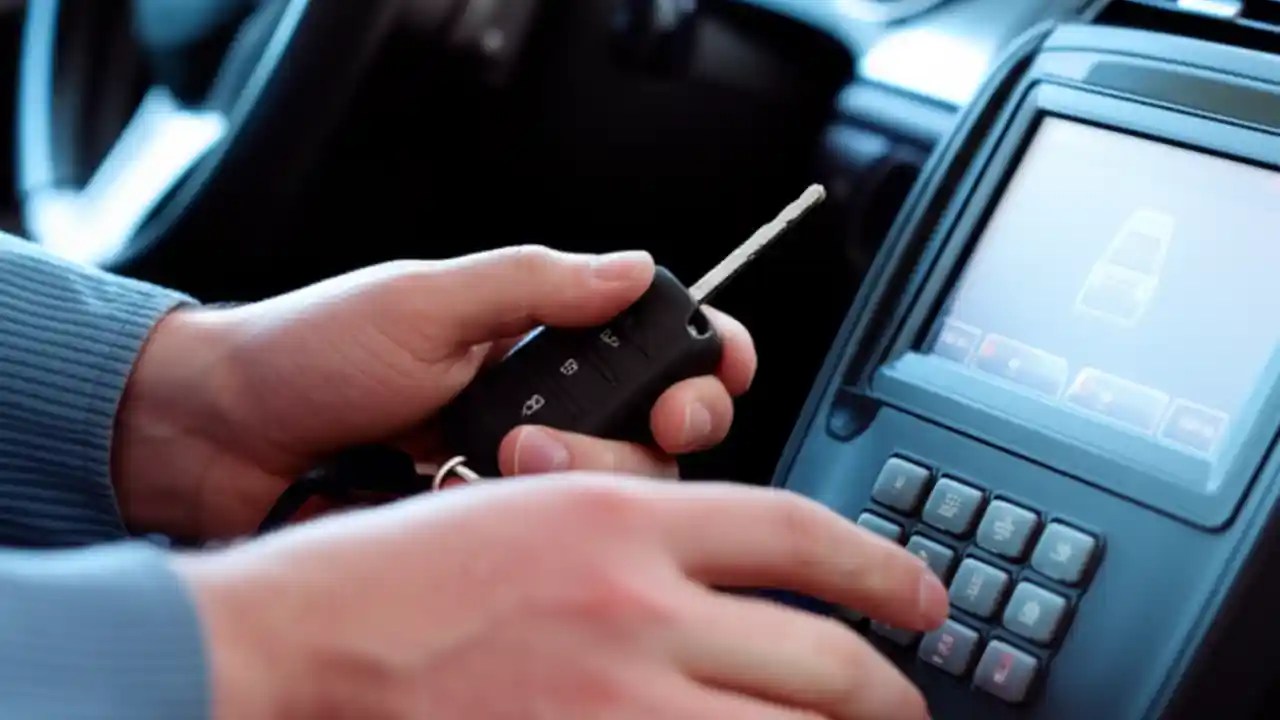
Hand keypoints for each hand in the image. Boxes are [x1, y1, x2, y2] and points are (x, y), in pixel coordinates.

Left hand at [113, 246, 756, 539]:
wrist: (217, 442)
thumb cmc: (305, 355)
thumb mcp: (423, 301)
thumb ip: (535, 285)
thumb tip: (632, 266)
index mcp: (533, 335)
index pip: (653, 340)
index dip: (704, 354)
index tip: (718, 368)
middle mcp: (538, 403)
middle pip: (659, 429)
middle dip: (654, 429)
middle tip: (615, 423)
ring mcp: (513, 471)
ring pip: (617, 493)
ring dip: (582, 473)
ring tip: (503, 455)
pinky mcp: (486, 529)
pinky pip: (550, 538)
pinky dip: (531, 523)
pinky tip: (472, 500)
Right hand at [174, 476, 948, 719]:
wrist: (300, 644)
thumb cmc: (395, 575)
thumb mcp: (530, 508)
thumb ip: (638, 536)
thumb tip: (731, 584)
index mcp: (623, 518)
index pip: (798, 533)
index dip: (882, 567)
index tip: (921, 597)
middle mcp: (637, 606)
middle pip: (824, 655)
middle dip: (890, 690)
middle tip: (910, 700)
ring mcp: (619, 700)